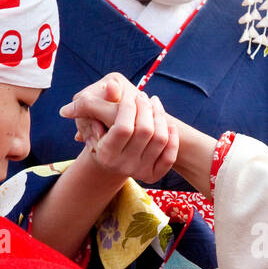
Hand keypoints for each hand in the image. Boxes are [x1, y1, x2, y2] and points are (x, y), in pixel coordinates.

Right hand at [60, 75, 178, 185]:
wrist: (113, 157)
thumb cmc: (102, 130)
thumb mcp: (95, 117)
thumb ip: (94, 104)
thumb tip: (97, 92)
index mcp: (105, 153)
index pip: (123, 128)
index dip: (129, 107)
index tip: (131, 96)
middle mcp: (123, 166)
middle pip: (145, 131)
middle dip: (146, 108)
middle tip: (143, 96)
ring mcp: (140, 172)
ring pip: (160, 139)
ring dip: (160, 116)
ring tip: (154, 104)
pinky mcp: (153, 175)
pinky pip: (170, 156)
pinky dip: (172, 137)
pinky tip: (168, 125)